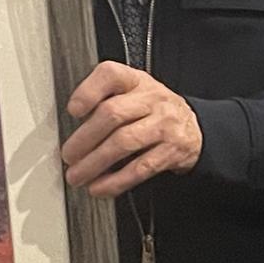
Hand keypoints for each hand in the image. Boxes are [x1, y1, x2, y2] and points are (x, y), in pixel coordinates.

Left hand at [62, 62, 201, 197]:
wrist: (194, 128)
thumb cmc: (154, 112)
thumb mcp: (133, 94)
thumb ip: (105, 103)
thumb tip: (72, 130)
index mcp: (136, 81)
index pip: (111, 75)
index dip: (88, 92)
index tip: (73, 111)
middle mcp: (152, 99)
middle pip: (112, 114)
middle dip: (84, 139)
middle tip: (69, 155)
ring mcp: (164, 125)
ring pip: (124, 142)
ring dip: (94, 163)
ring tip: (78, 175)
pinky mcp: (172, 151)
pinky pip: (140, 168)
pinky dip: (115, 181)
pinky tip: (100, 187)